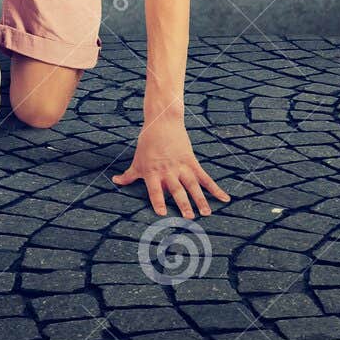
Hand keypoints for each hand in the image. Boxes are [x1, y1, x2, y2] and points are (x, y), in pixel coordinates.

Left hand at [113, 117, 228, 218]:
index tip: (162, 213)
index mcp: (153, 172)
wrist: (163, 121)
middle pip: (176, 189)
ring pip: (193, 185)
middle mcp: (168, 170)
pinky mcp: (192, 161)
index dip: (158, 201)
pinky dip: (215, 188)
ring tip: (206, 213)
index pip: (155, 190)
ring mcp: (181, 166)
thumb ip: (129, 174)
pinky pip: (205, 177)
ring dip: (200, 200)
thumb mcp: (137, 159)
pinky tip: (224, 198)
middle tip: (188, 217)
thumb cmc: (147, 142)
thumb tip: (115, 181)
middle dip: (183, 203)